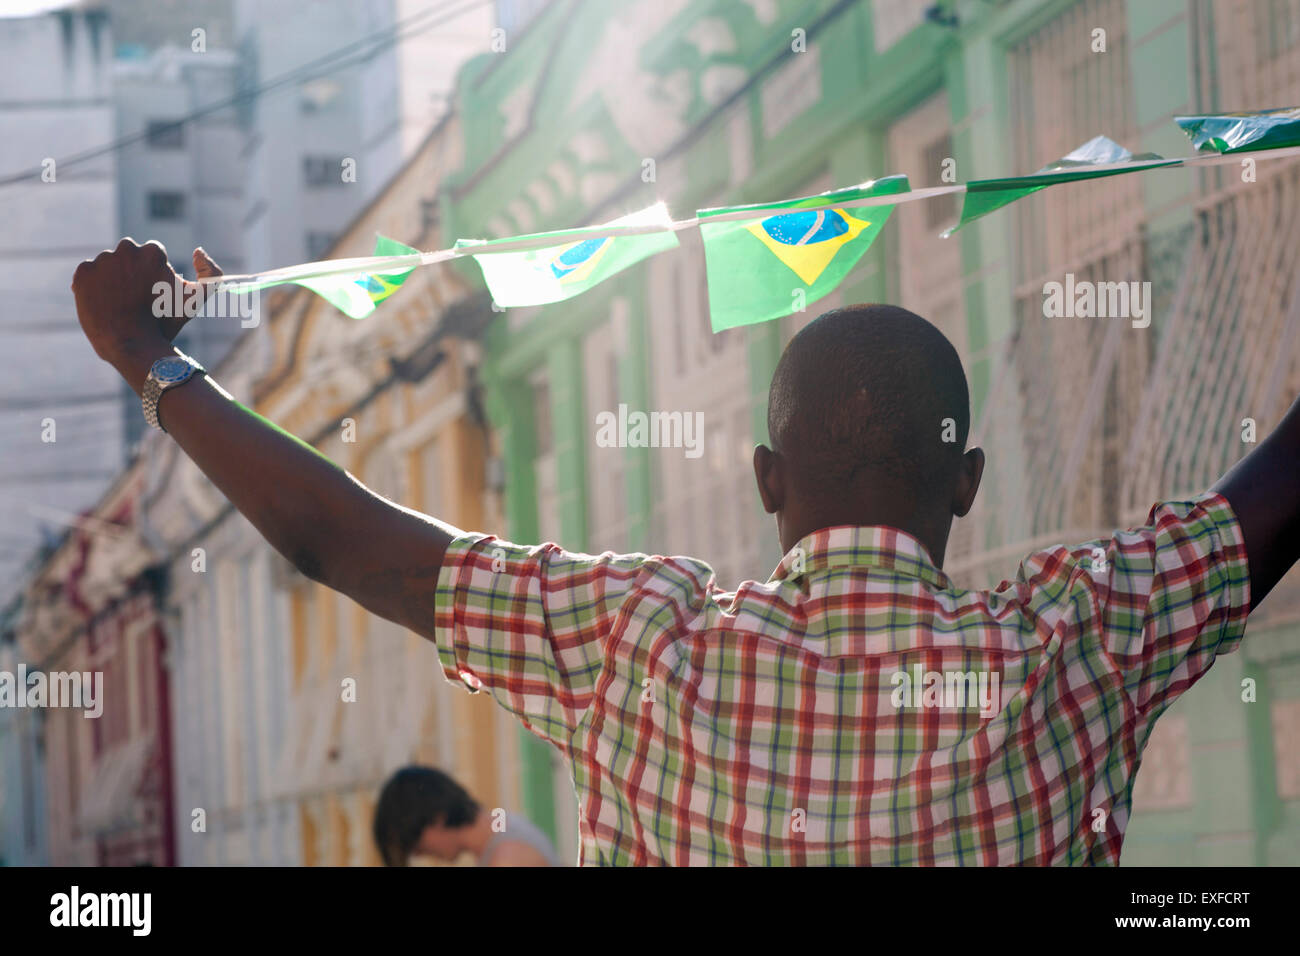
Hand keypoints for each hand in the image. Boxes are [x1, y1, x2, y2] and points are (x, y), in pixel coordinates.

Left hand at [70, 239, 221, 387]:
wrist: (130, 343)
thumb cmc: (164, 322)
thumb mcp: (195, 300)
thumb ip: (212, 275)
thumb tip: (198, 251)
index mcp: (152, 251)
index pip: (151, 255)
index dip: (153, 276)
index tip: (152, 294)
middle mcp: (125, 249)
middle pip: (128, 257)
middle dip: (131, 274)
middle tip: (135, 300)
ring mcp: (101, 260)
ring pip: (108, 266)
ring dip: (112, 280)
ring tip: (119, 305)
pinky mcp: (82, 273)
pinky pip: (88, 275)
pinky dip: (93, 287)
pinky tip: (104, 305)